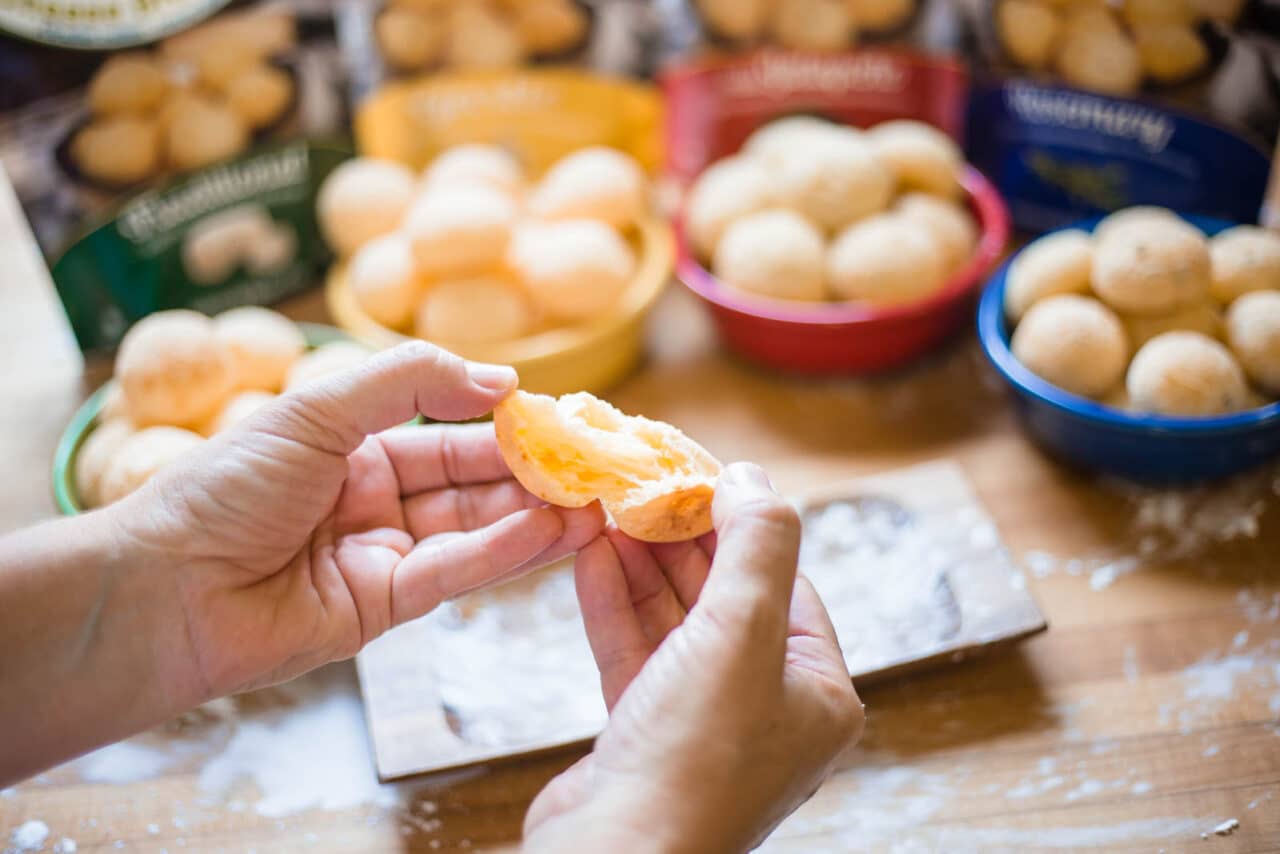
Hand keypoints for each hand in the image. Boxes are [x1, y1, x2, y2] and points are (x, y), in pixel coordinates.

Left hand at [111, 341, 604, 702]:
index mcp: (354, 448)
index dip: (504, 424)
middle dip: (533, 474)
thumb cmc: (224, 488)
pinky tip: (552, 531)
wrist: (163, 588)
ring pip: (475, 530)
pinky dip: (505, 552)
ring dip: (535, 516)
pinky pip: (456, 574)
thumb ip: (408, 382)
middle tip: (596, 465)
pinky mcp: (384, 609)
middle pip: (472, 483)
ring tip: (595, 503)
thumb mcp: (315, 409)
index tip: (562, 417)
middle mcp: (375, 501)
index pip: (449, 432)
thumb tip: (501, 378)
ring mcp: (382, 556)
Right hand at [523, 463, 863, 852]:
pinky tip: (591, 559)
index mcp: (816, 690)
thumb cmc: (694, 760)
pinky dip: (614, 605)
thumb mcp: (742, 633)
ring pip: (675, 623)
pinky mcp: (648, 733)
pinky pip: (637, 654)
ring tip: (608, 512)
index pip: (784, 581)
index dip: (738, 523)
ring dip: (641, 566)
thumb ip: (755, 547)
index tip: (694, 475)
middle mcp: (768, 706)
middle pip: (726, 596)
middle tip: (642, 488)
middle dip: (681, 540)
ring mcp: (705, 722)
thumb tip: (751, 479)